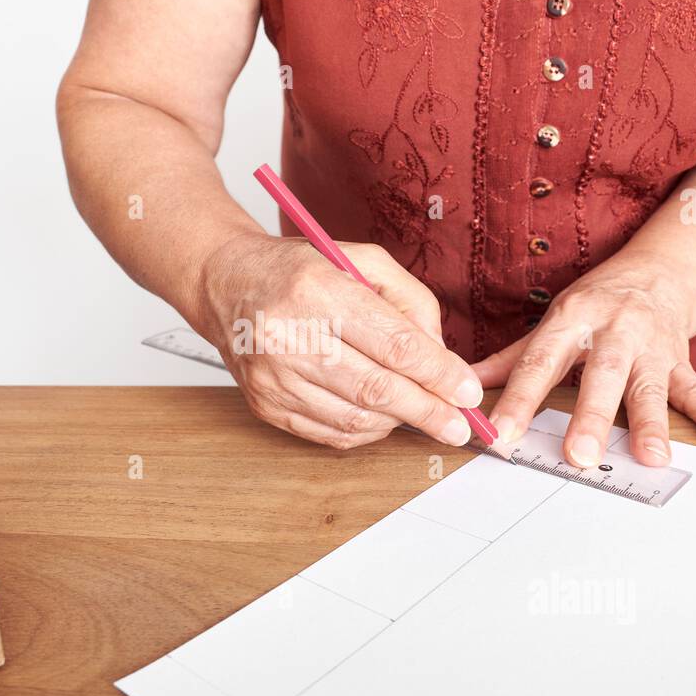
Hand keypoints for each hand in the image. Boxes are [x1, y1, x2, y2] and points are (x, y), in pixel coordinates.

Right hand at [195, 234, 484, 449]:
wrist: (227, 285)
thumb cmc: (300, 270)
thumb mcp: (362, 262)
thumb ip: (411, 304)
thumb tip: (444, 361)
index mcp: (316, 291)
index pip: (393, 345)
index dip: (438, 374)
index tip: (468, 392)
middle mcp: (289, 336)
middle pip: (376, 389)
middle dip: (427, 411)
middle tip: (459, 426)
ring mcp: (272, 377)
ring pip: (354, 418)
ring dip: (397, 422)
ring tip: (420, 414)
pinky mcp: (265, 404)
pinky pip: (328, 433)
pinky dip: (365, 432)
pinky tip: (382, 417)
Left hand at [471, 252, 695, 467]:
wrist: (657, 272)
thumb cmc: (593, 306)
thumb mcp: (549, 323)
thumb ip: (509, 360)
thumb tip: (461, 386)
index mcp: (570, 321)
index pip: (538, 364)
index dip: (518, 400)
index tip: (500, 435)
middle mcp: (613, 332)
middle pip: (600, 376)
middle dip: (590, 416)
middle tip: (579, 456)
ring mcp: (652, 346)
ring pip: (651, 386)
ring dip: (653, 423)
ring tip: (653, 458)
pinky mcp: (682, 360)